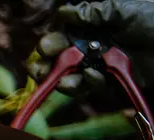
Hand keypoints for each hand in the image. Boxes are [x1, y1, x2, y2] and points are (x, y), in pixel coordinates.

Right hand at [27, 0, 153, 93]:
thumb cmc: (153, 20)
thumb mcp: (124, 10)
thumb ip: (94, 11)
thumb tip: (64, 13)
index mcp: (93, 25)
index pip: (63, 35)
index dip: (50, 43)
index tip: (45, 49)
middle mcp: (93, 45)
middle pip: (61, 58)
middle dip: (48, 65)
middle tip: (40, 70)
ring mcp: (101, 64)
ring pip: (72, 75)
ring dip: (63, 79)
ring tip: (62, 81)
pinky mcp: (111, 80)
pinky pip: (92, 85)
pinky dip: (88, 83)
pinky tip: (93, 76)